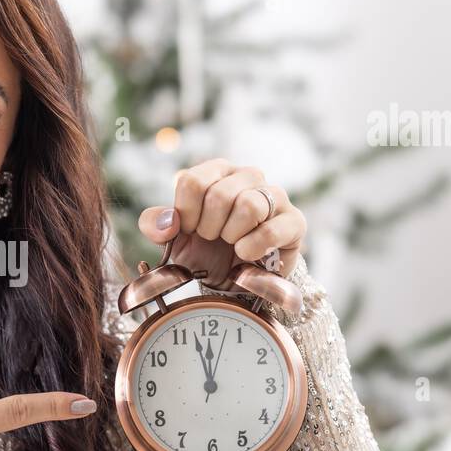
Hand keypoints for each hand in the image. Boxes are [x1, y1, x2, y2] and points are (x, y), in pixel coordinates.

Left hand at [138, 158, 306, 308]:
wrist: (236, 278)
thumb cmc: (205, 250)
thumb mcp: (173, 238)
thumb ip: (156, 224)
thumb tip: (168, 223)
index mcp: (216, 171)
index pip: (193, 181)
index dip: (186, 214)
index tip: (189, 230)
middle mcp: (247, 176)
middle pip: (220, 195)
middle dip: (208, 228)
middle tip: (212, 239)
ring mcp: (274, 195)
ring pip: (249, 205)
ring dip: (231, 235)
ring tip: (231, 244)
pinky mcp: (293, 221)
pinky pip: (271, 229)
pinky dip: (252, 248)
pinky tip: (246, 255)